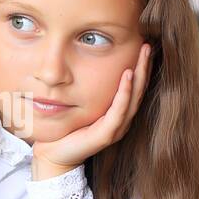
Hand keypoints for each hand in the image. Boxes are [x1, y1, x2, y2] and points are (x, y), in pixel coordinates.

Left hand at [30, 43, 151, 179]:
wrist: (52, 154)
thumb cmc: (64, 128)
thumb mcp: (78, 103)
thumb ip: (86, 87)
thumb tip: (82, 61)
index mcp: (116, 113)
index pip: (134, 87)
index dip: (140, 67)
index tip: (142, 45)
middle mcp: (120, 120)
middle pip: (139, 90)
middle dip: (144, 66)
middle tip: (147, 45)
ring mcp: (116, 128)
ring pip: (133, 98)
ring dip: (139, 75)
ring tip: (143, 55)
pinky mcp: (107, 135)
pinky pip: (119, 111)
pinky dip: (125, 93)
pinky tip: (127, 76)